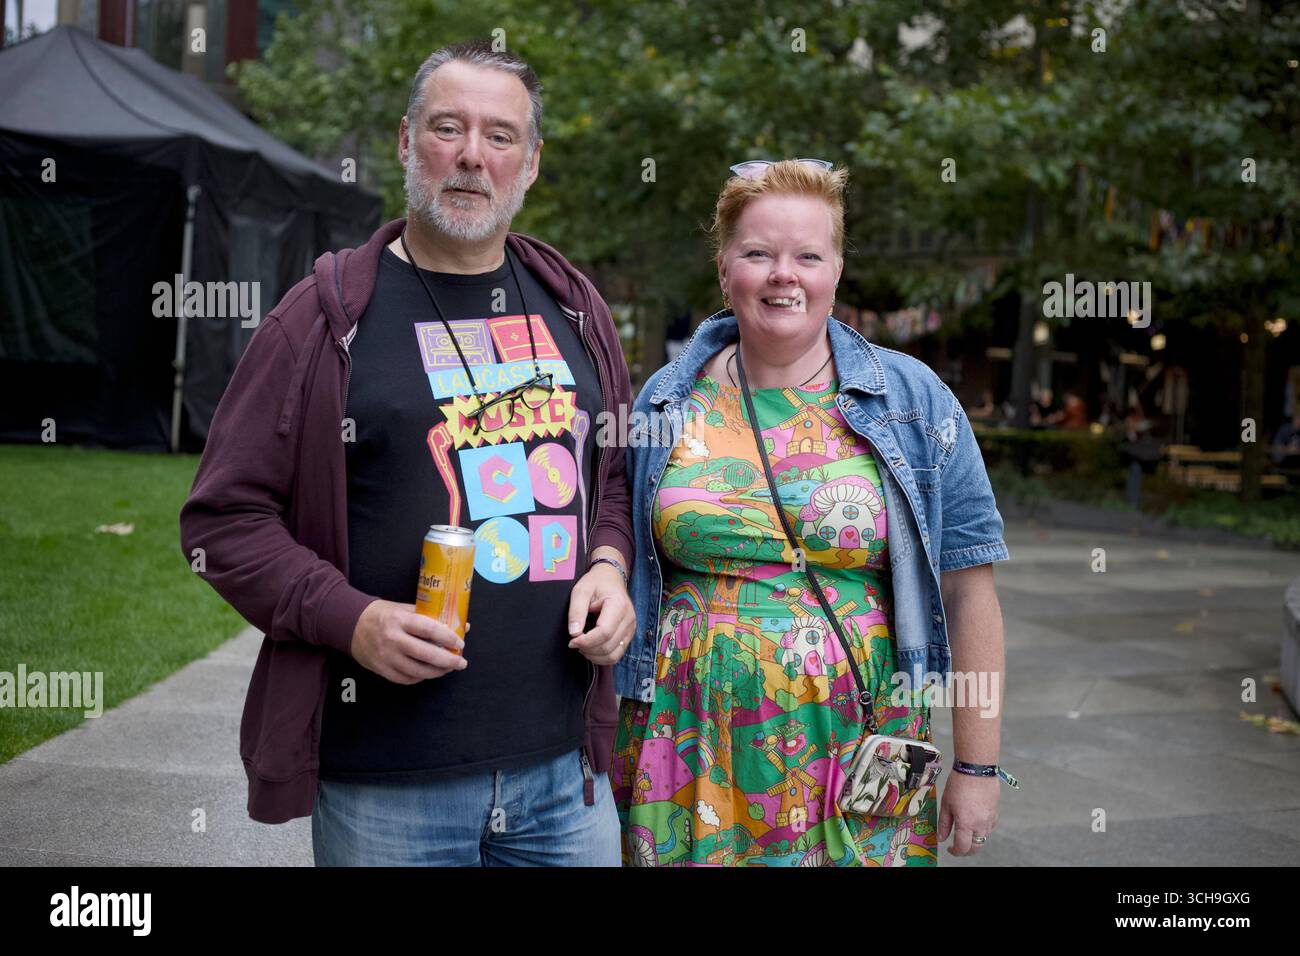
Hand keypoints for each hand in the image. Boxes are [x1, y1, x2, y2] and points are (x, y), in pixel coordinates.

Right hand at [350, 598, 467, 684]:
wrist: (351, 625)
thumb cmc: (383, 615)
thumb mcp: (403, 609)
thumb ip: (429, 617)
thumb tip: (460, 624)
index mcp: (399, 620)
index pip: (428, 629)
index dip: (447, 637)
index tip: (460, 643)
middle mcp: (393, 639)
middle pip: (425, 654)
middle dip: (448, 661)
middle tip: (462, 662)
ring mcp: (386, 657)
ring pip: (417, 671)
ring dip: (437, 672)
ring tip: (449, 669)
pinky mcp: (381, 669)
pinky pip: (406, 679)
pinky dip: (420, 677)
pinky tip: (429, 673)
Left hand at [566, 561, 634, 664]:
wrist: (611, 578)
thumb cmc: (596, 583)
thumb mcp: (581, 591)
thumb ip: (576, 611)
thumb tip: (574, 633)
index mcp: (619, 605)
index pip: (604, 632)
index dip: (586, 641)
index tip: (572, 640)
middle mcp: (629, 619)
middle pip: (608, 646)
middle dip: (588, 649)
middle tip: (574, 643)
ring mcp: (631, 629)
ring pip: (614, 655)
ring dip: (595, 656)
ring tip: (582, 647)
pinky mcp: (629, 635)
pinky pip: (617, 654)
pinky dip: (603, 658)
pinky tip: (592, 650)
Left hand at [938, 770, 999, 855]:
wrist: (976, 769)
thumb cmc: (959, 784)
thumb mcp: (946, 804)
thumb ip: (944, 824)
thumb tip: (941, 838)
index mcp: (966, 823)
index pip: (962, 847)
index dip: (955, 852)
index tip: (950, 849)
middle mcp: (980, 825)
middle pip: (976, 847)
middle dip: (966, 851)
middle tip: (958, 847)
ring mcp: (990, 819)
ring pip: (984, 838)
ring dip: (975, 841)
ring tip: (966, 834)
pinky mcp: (995, 813)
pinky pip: (990, 828)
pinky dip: (983, 831)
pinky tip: (976, 824)